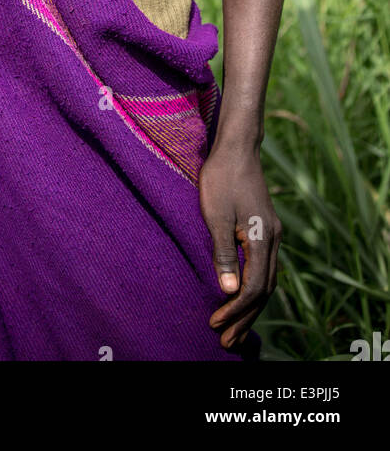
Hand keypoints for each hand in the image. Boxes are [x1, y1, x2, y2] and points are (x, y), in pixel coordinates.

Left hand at [198, 141, 281, 351]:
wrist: (237, 147)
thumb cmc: (221, 177)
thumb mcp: (216, 215)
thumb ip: (224, 253)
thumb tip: (231, 291)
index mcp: (262, 239)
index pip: (253, 288)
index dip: (235, 310)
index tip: (215, 324)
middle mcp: (272, 240)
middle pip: (264, 290)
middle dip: (246, 318)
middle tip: (227, 341)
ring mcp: (271, 234)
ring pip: (267, 280)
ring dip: (251, 306)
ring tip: (235, 328)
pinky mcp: (265, 228)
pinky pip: (264, 267)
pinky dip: (254, 288)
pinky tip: (242, 296)